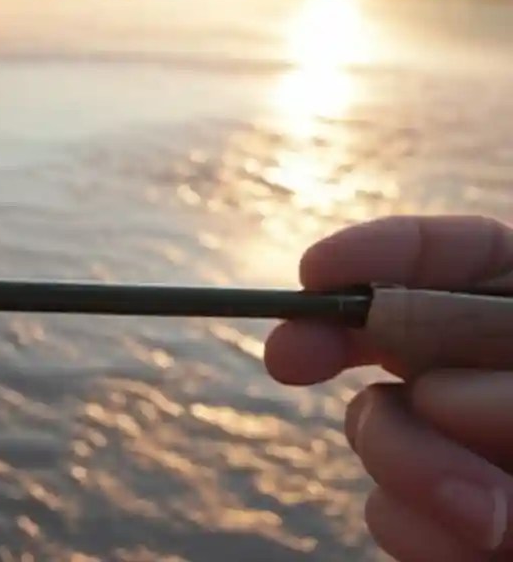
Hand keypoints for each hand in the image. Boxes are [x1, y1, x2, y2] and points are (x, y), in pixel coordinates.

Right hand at [265, 215, 512, 560]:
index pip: (451, 257)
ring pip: (376, 432)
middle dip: (344, 348)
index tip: (315, 275)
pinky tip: (490, 548)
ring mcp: (468, 455)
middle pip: (383, 333)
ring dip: (415, 470)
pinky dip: (430, 536)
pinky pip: (395, 519)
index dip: (379, 252)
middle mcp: (493, 375)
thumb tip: (437, 398)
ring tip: (500, 521)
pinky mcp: (453, 529)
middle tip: (293, 365)